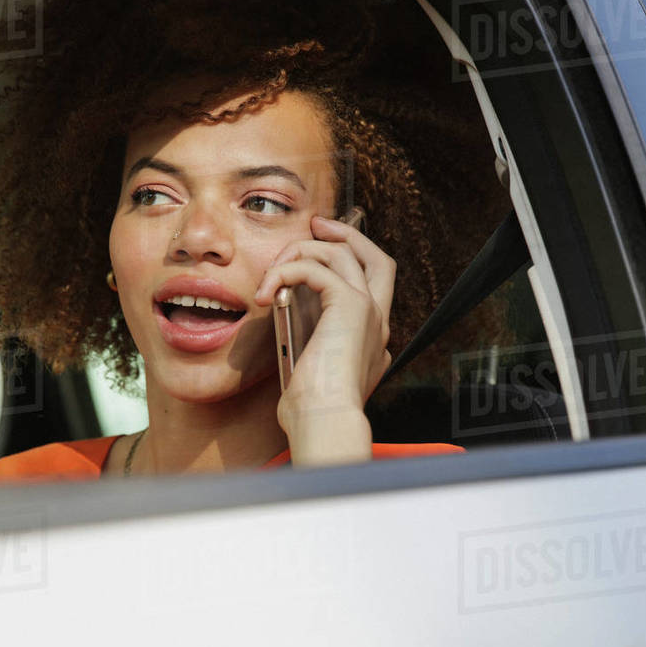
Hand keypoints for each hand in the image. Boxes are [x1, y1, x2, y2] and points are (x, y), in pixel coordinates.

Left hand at [254, 214, 394, 465]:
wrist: (325, 421)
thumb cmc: (312, 410)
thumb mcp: (311, 373)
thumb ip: (309, 347)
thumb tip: (289, 328)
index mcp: (373, 338)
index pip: (374, 286)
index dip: (349, 262)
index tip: (317, 253)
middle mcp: (379, 320)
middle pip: (376, 257)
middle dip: (346, 235)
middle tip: (315, 225)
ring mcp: (370, 311)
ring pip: (343, 254)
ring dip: (301, 253)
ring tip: (271, 273)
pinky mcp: (351, 306)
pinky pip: (317, 268)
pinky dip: (287, 271)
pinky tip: (267, 291)